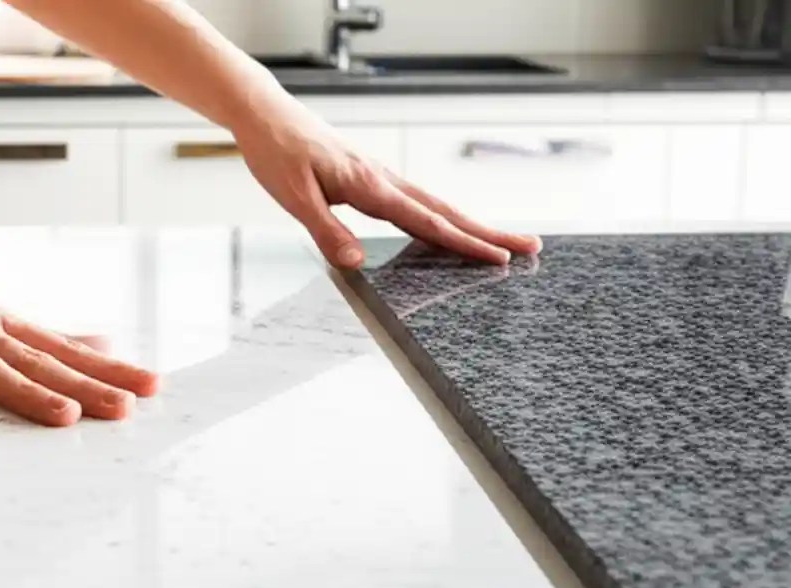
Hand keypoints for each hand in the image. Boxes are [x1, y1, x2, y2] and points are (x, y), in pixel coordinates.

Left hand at [232, 98, 541, 268]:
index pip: (428, 221)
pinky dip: (441, 217)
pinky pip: (415, 202)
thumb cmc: (277, 152)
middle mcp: (383, 180)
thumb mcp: (294, 196)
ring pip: (435, 205)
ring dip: (470, 225)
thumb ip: (326, 231)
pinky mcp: (370, 178)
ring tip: (502, 243)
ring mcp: (380, 177)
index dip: (464, 244)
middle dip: (488, 233)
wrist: (267, 115)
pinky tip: (446, 229)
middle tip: (531, 248)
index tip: (500, 260)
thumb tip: (357, 263)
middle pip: (446, 211)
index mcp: (370, 186)